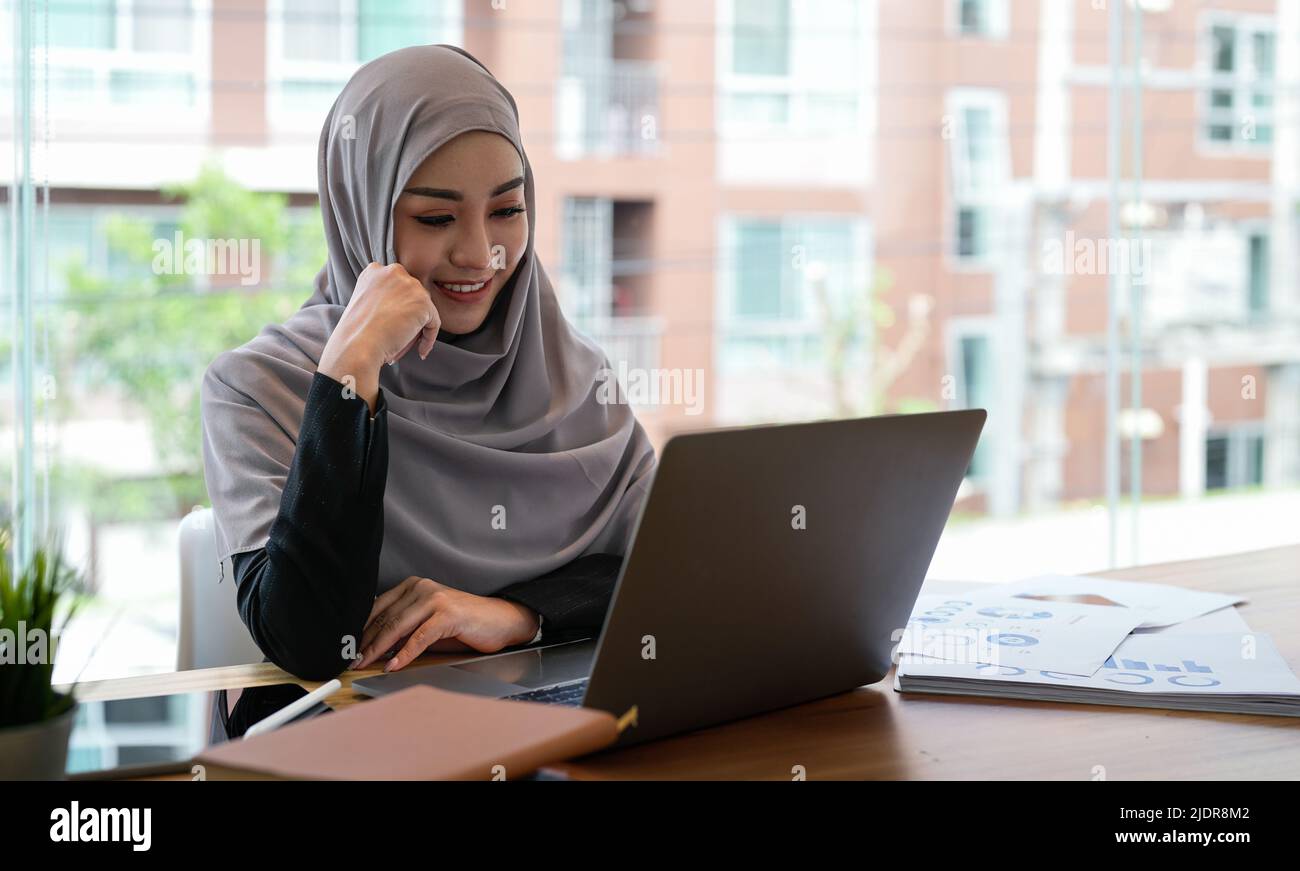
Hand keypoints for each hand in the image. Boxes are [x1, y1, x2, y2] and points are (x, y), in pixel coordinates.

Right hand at [318, 262, 440, 409]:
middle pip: (413, 297)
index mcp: (375, 271)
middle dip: (408, 318)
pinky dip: (429, 339)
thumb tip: (401, 309)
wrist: (358, 345)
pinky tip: (420, 351)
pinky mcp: (424, 303)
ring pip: (423, 310)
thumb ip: (382, 297)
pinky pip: (434, 323)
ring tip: (403, 345)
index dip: (397, 308)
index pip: (398, 287)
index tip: (392, 325)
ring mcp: (410, 285)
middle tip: (398, 338)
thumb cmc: (356, 333)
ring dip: (417, 329)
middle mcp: (394, 272)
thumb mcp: (363, 304)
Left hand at [352, 576, 540, 672]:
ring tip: (365, 664)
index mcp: (413, 586)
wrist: (500, 620)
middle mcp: (422, 588)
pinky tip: (393, 665)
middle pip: (385, 618)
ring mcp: (435, 600)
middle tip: (352, 660)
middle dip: (365, 642)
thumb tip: (374, 647)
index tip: (349, 648)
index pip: (379, 608)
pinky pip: (419, 637)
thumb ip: (404, 629)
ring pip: (397, 626)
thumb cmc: (464, 623)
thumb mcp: (427, 622)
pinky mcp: (448, 615)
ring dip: (378, 649)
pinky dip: (403, 654)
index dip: (361, 629)